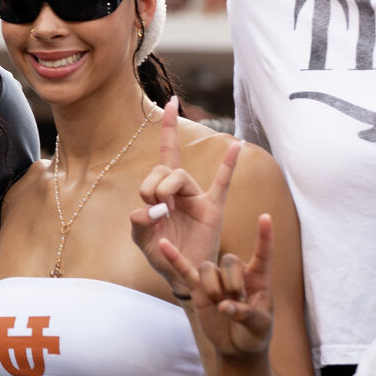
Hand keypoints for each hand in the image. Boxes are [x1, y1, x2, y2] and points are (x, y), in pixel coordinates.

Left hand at [129, 97, 239, 288]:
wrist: (183, 274)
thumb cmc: (163, 254)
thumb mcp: (142, 239)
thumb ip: (139, 222)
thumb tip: (150, 209)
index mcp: (164, 190)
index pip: (167, 154)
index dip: (168, 128)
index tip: (171, 101)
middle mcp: (182, 189)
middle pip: (163, 169)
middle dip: (151, 185)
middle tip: (152, 208)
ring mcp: (198, 197)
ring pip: (178, 176)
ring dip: (164, 190)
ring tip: (164, 212)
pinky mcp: (212, 209)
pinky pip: (222, 184)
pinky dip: (228, 165)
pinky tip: (236, 146)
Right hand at [157, 216, 275, 358]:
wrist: (236, 346)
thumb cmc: (254, 333)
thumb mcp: (260, 326)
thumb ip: (245, 314)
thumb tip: (224, 306)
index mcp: (258, 278)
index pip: (263, 254)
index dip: (265, 237)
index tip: (265, 217)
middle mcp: (236, 273)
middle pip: (229, 260)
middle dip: (232, 283)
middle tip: (236, 302)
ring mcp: (216, 279)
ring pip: (209, 268)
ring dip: (213, 288)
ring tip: (219, 306)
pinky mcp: (198, 288)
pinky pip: (185, 271)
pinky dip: (175, 258)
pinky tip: (164, 244)